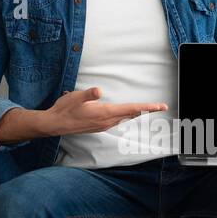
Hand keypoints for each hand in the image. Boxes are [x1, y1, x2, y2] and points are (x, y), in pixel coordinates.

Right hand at [42, 86, 167, 135]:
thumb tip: (99, 91)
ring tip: (149, 109)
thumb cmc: (65, 109)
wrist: (55, 124)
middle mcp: (107, 121)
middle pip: (132, 114)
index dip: (147, 107)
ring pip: (126, 118)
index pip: (131, 109)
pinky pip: (118, 120)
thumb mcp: (75, 97)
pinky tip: (128, 114)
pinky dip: (127, 116)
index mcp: (105, 113)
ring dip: (137, 113)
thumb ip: (88, 94)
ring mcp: (103, 125)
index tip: (160, 106)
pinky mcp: (99, 126)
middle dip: (146, 110)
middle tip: (161, 106)